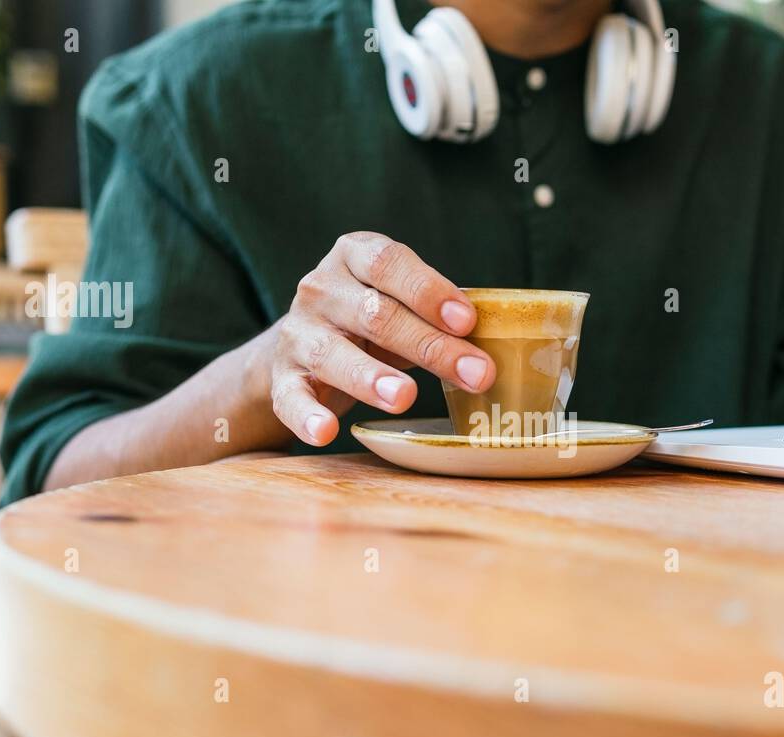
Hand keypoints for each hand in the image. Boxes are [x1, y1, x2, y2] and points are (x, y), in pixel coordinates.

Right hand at [262, 232, 496, 445]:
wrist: (301, 347)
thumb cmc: (371, 321)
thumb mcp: (401, 303)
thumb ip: (440, 316)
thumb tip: (501, 348)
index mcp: (354, 256)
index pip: (389, 263)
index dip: (429, 290)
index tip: (468, 320)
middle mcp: (320, 289)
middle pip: (374, 314)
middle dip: (429, 345)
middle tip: (474, 373)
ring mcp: (298, 335)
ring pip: (334, 355)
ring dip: (372, 377)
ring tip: (405, 398)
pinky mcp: (282, 379)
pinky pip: (291, 399)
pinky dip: (307, 416)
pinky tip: (326, 432)